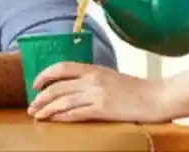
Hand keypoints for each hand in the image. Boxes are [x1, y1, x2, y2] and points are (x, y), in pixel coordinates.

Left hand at [26, 62, 172, 122]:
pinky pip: (75, 113)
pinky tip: (53, 121)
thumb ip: (93, 78)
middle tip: (32, 106)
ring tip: (37, 116)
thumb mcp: (111, 76)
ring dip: (46, 109)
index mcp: (94, 68)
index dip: (45, 75)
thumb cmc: (136, 89)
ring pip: (62, 100)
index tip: (35, 84)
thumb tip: (73, 86)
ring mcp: (97, 94)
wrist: (156, 97)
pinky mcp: (102, 109)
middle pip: (57, 86)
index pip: (62, 67)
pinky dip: (61, 117)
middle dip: (40, 97)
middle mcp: (93, 79)